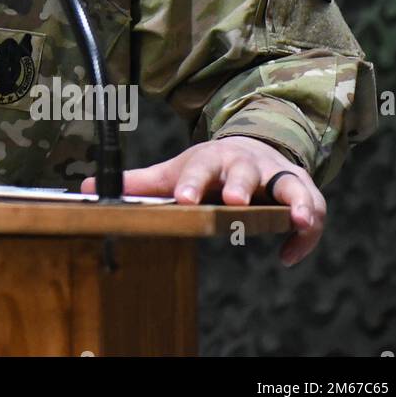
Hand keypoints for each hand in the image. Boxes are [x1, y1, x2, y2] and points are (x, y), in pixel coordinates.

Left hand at [80, 135, 326, 265]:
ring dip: (291, 200)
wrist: (253, 142)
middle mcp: (243, 163)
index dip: (191, 184)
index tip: (184, 200)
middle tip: (233, 199)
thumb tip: (84, 187)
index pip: (198, 169)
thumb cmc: (207, 167)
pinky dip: (305, 229)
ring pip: (288, 184)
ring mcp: (275, 174)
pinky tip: (289, 254)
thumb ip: (138, 184)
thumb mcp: (174, 171)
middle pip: (243, 171)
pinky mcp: (301, 189)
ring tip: (294, 220)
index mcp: (208, 159)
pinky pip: (311, 208)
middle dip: (238, 184)